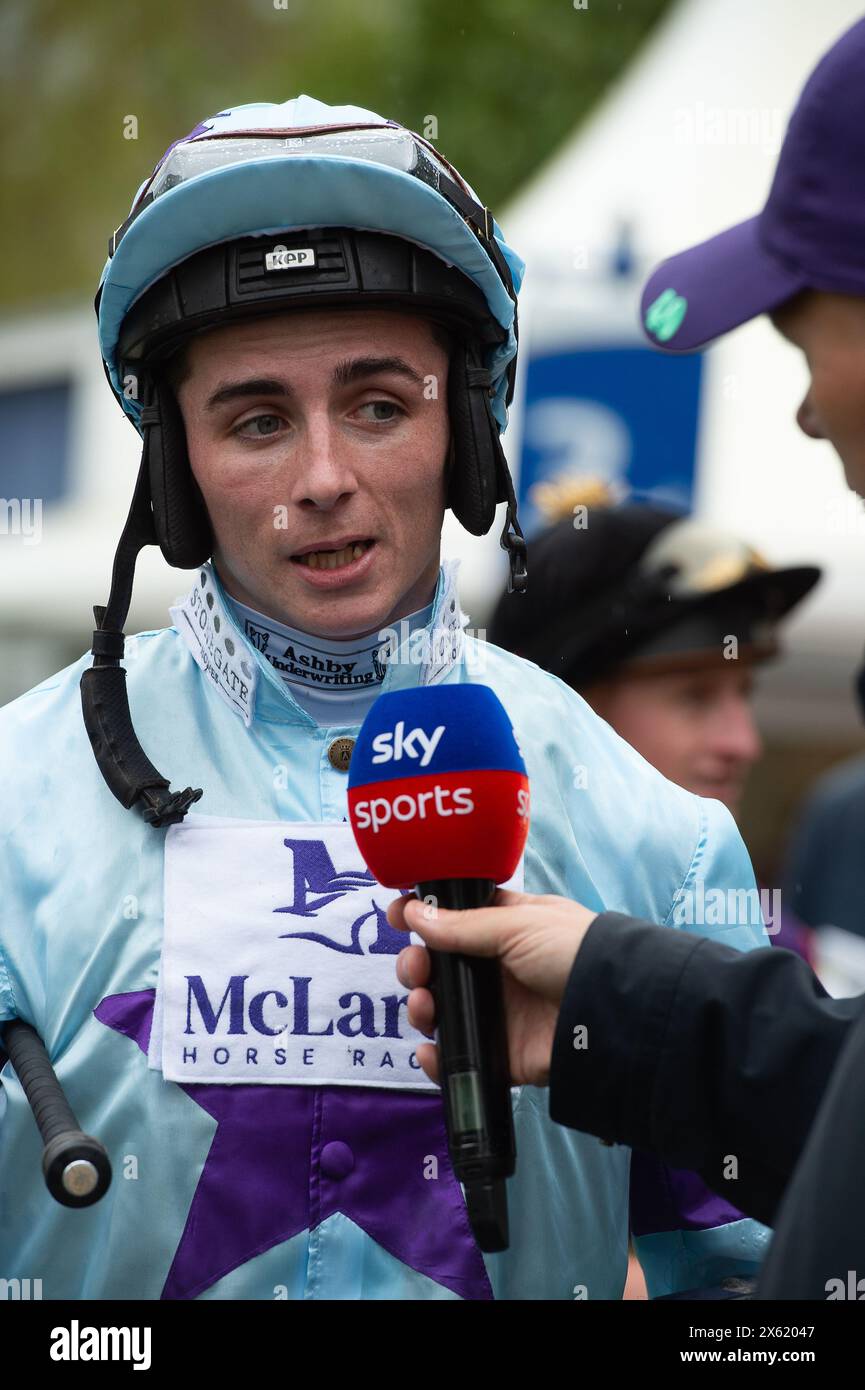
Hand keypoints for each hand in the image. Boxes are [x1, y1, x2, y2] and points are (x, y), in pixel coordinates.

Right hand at [387, 889, 597, 1087]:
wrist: (611, 1009)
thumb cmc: (571, 950)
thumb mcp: (517, 926)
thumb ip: (462, 925)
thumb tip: (414, 912)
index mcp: (506, 928)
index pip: (454, 918)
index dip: (424, 916)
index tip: (396, 914)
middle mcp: (498, 969)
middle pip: (439, 965)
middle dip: (416, 965)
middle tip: (415, 968)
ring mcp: (498, 1012)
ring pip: (442, 1009)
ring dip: (421, 1006)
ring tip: (423, 1005)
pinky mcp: (502, 1053)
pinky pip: (458, 1056)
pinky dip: (436, 1057)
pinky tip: (429, 1050)